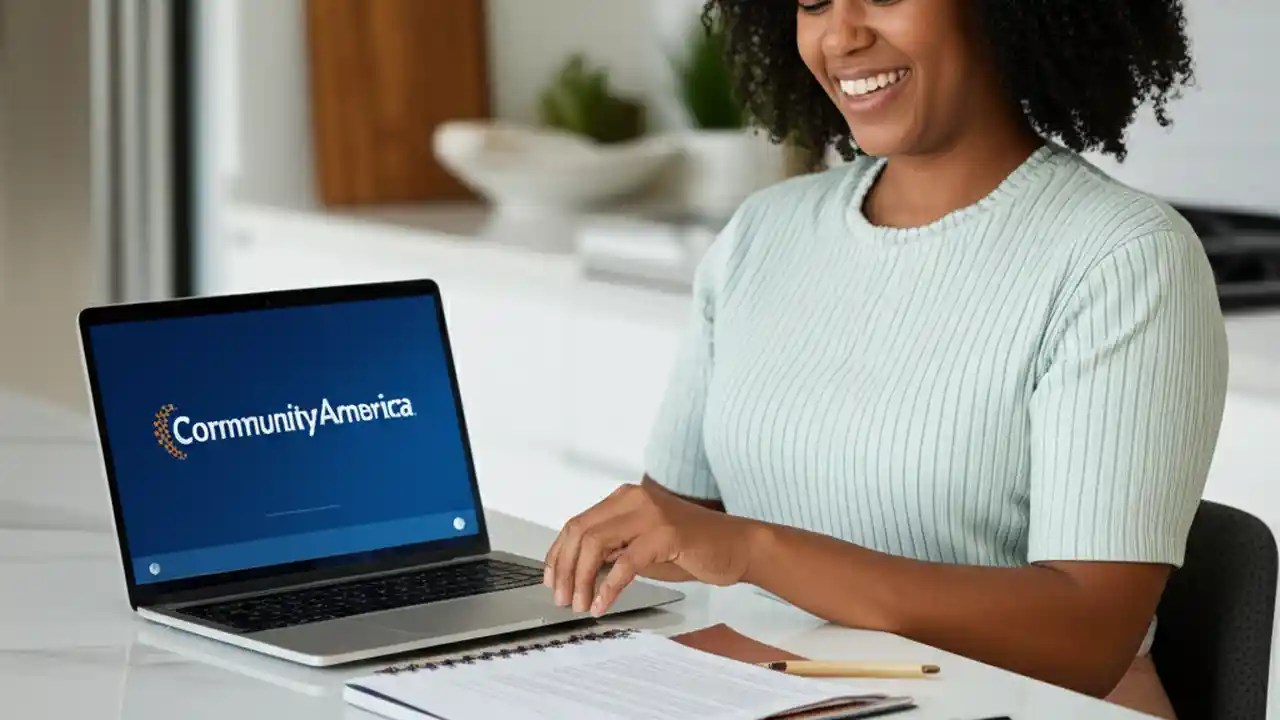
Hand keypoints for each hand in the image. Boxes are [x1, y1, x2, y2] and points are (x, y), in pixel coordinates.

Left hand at [543, 482, 761, 616]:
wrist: (737, 546)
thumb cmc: (691, 548)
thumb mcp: (642, 548)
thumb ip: (612, 552)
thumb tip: (577, 572)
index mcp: (625, 498)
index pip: (577, 523)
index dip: (557, 554)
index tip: (551, 580)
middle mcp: (634, 499)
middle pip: (580, 531)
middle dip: (564, 569)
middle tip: (561, 598)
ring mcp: (650, 513)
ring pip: (596, 543)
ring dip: (581, 578)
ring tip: (580, 603)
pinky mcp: (666, 533)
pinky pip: (626, 562)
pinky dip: (609, 587)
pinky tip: (602, 604)